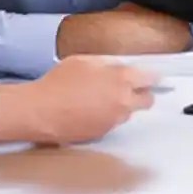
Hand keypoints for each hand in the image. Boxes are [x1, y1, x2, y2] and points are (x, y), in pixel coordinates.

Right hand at [0, 55, 156, 145]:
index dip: (150, 76)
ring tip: (100, 98)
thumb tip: (117, 68)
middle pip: (148, 100)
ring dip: (122, 105)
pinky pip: (112, 122)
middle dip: (142, 94)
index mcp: (121, 79)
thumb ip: (106, 64)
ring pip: (129, 112)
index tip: (149, 76)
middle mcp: (123, 101)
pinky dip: (107, 116)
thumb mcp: (82, 61)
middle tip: (129, 89)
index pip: (150, 79)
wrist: (42, 111)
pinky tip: (89, 110)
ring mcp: (114, 120)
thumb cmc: (59, 82)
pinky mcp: (103, 133)